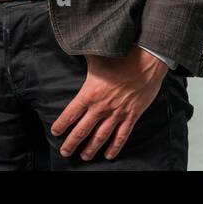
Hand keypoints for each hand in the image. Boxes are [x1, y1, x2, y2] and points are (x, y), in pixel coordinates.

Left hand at [50, 44, 167, 161]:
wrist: (147, 62)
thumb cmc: (122, 57)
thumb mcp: (96, 55)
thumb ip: (81, 55)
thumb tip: (71, 46)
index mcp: (90, 93)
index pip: (70, 114)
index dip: (61, 125)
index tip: (55, 132)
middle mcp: (101, 107)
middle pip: (82, 130)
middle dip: (72, 143)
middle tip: (65, 152)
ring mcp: (117, 113)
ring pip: (100, 137)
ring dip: (91, 149)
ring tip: (84, 157)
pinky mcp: (131, 116)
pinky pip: (121, 136)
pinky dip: (115, 147)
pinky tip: (109, 155)